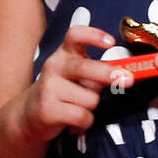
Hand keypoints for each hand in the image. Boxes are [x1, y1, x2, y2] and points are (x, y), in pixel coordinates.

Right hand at [18, 26, 132, 139]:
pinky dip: (87, 121)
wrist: (30, 114)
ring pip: (89, 98)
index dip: (94, 36)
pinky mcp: (47, 110)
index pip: (75, 36)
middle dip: (109, 74)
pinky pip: (82, 116)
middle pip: (85, 67)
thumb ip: (98, 71)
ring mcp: (48, 88)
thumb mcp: (77, 74)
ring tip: (81, 106)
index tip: (111, 42)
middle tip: (128, 80)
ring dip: (93, 105)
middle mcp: (54, 67)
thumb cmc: (63, 90)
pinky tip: (78, 119)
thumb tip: (126, 73)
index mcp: (65, 54)